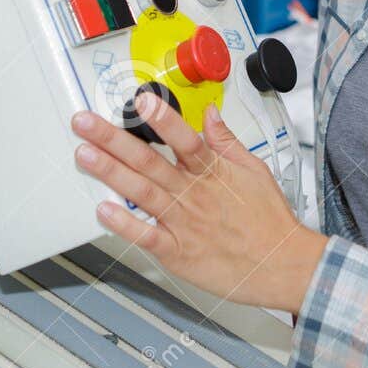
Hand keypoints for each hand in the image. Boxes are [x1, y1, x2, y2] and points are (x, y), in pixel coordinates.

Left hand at [70, 92, 328, 313]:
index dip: (163, 120)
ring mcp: (184, 223)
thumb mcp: (255, 171)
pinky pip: (147, 237)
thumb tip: (211, 114)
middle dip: (113, 140)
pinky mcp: (179, 253)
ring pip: (142, 193)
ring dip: (111, 173)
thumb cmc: (269, 221)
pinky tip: (104, 211)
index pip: (185, 140)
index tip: (142, 102)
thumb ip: (227, 142)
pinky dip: (125, 225)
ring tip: (84, 154)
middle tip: (85, 124)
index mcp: (213, 172)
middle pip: (150, 162)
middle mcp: (194, 194)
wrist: (284, 266)